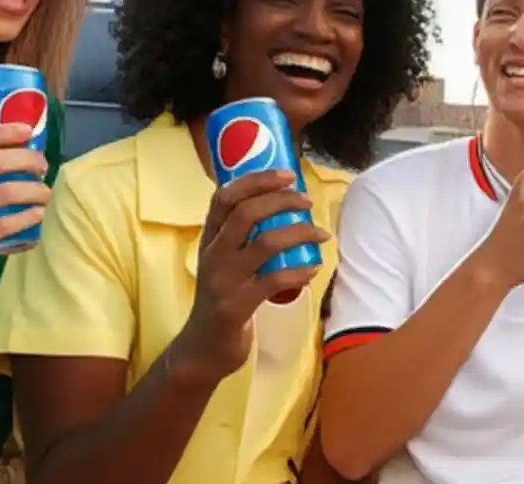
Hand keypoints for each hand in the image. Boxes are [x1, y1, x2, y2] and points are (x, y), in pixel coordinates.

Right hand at [0, 123, 49, 314]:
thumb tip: (5, 160)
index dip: (1, 132)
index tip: (26, 130)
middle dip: (26, 160)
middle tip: (42, 167)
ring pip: (3, 192)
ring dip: (33, 191)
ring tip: (44, 194)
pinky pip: (1, 225)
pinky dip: (26, 217)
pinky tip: (36, 215)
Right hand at [171, 169, 324, 384]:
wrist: (202, 348)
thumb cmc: (222, 299)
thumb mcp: (223, 262)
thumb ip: (242, 238)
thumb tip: (284, 207)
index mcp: (209, 239)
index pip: (224, 197)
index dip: (256, 180)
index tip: (286, 174)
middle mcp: (212, 255)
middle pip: (246, 214)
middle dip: (282, 201)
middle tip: (308, 202)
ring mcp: (223, 281)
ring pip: (265, 244)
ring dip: (300, 233)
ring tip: (322, 234)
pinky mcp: (236, 307)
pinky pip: (274, 281)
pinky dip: (299, 271)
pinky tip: (313, 268)